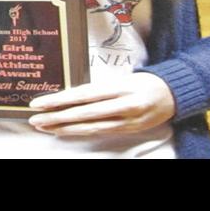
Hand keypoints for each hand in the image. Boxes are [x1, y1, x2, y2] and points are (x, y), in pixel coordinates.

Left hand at [25, 73, 176, 136]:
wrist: (175, 94)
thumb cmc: (145, 82)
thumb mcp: (124, 78)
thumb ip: (100, 88)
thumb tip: (70, 95)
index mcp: (120, 86)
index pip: (84, 94)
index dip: (60, 100)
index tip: (40, 103)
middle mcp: (123, 104)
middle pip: (84, 112)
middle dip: (57, 117)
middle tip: (35, 119)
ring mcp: (127, 120)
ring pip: (90, 126)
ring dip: (65, 128)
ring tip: (44, 127)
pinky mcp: (129, 130)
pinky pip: (100, 132)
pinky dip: (81, 133)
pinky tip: (65, 132)